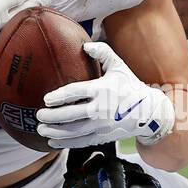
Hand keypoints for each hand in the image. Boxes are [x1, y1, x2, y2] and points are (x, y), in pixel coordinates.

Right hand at [0, 0, 49, 83]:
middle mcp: (5, 20)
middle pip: (28, 8)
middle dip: (39, 1)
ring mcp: (4, 33)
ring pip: (24, 21)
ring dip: (35, 14)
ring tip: (43, 11)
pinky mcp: (0, 44)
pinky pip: (15, 31)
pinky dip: (23, 27)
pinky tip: (26, 26)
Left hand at [36, 42, 175, 148]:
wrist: (149, 112)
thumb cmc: (130, 87)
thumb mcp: (119, 66)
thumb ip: (103, 52)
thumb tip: (85, 45)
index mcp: (103, 89)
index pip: (76, 92)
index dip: (59, 96)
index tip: (47, 99)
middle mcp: (101, 109)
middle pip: (71, 114)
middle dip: (52, 116)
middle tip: (39, 116)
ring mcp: (102, 125)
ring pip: (74, 131)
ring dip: (55, 132)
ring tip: (41, 129)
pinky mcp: (103, 137)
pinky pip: (81, 142)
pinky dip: (66, 143)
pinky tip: (52, 142)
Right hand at [58, 143, 160, 187]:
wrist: (98, 165)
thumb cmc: (119, 172)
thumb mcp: (132, 175)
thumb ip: (144, 181)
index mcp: (111, 161)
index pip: (114, 169)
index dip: (116, 181)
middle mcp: (93, 166)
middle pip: (93, 181)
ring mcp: (79, 176)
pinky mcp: (68, 186)